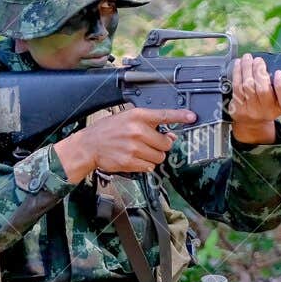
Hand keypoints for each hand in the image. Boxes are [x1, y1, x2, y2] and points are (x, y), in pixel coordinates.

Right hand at [53, 105, 195, 180]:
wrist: (88, 145)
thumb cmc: (108, 131)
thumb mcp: (127, 119)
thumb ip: (149, 125)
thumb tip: (170, 135)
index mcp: (137, 116)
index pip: (164, 115)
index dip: (180, 116)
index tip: (192, 116)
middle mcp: (137, 130)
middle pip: (165, 143)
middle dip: (161, 145)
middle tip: (150, 144)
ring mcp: (133, 147)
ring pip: (159, 157)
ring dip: (153, 156)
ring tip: (140, 151)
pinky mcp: (130, 161)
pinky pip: (149, 167)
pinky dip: (145, 165)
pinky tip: (134, 158)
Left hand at [230, 54, 280, 144]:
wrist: (253, 121)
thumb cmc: (269, 102)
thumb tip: (276, 63)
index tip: (279, 73)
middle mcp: (267, 111)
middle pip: (263, 90)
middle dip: (259, 71)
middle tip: (258, 60)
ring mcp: (251, 111)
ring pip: (247, 86)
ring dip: (247, 68)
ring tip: (247, 58)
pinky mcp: (238, 108)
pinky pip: (236, 87)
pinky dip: (237, 72)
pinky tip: (239, 64)